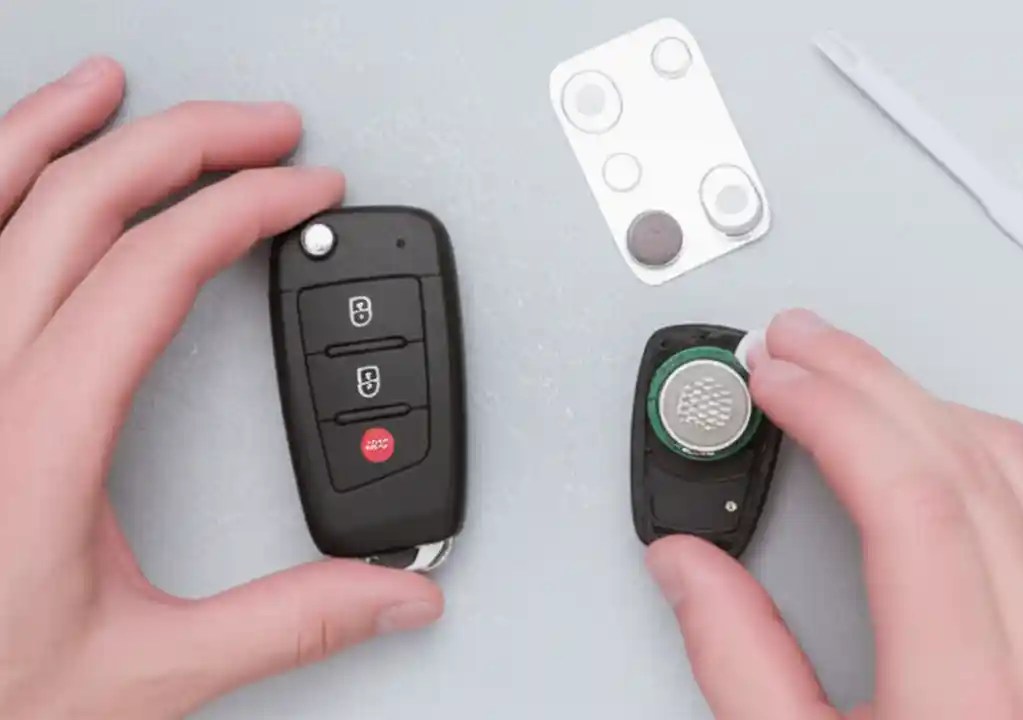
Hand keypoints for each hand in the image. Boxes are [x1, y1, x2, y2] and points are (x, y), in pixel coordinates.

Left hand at [0, 58, 442, 718]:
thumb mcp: (147, 671)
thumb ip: (287, 624)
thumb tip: (392, 594)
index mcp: (37, 436)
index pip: (153, 268)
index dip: (243, 207)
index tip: (305, 191)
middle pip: (78, 204)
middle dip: (186, 143)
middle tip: (262, 128)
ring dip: (54, 129)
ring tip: (113, 89)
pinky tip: (4, 167)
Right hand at [646, 309, 1022, 718]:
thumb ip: (737, 663)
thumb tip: (687, 567)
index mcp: (980, 696)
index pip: (909, 493)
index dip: (829, 410)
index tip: (771, 377)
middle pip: (963, 458)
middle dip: (865, 377)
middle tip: (793, 346)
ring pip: (1017, 467)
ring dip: (920, 401)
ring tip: (842, 374)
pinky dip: (972, 450)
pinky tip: (920, 437)